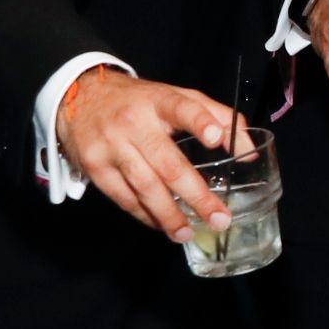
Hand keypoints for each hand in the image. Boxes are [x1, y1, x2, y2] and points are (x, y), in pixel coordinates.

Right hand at [56, 67, 238, 243]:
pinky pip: (123, 198)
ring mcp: (112, 146)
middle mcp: (135, 123)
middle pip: (168, 163)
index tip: (215, 138)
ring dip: (169, 215)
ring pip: (145, 187)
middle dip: (196, 195)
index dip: (200, 121)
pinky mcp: (94, 166)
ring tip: (188, 233)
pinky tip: (161, 225)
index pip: (183, 107)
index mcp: (160, 101)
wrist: (81, 97)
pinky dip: (144, 215)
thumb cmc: (140, 102)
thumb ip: (217, 116)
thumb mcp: (176, 96)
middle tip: (219, 218)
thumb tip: (247, 151)